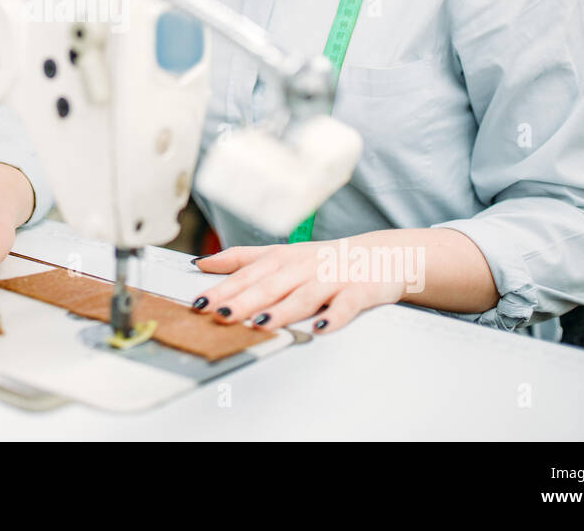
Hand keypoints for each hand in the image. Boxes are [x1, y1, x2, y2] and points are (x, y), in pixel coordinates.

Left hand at [191, 243, 405, 333]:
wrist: (382, 254)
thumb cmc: (325, 259)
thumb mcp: (283, 254)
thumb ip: (243, 258)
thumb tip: (202, 263)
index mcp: (283, 258)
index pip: (248, 273)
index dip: (223, 287)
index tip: (200, 302)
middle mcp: (304, 266)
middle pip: (270, 285)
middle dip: (243, 300)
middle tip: (221, 315)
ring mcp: (331, 278)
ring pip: (303, 295)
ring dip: (282, 310)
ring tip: (261, 324)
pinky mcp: (359, 290)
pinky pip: (345, 305)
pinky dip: (333, 316)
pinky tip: (320, 328)